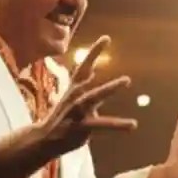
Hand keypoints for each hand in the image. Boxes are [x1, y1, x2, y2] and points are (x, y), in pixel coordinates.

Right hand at [37, 35, 136, 157]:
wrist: (44, 139)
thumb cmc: (62, 118)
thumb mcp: (72, 97)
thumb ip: (83, 84)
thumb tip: (91, 71)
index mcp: (74, 89)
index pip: (84, 67)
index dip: (94, 52)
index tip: (106, 38)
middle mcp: (75, 96)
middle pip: (85, 76)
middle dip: (96, 62)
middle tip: (114, 50)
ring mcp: (77, 111)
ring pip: (93, 96)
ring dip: (109, 87)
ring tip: (126, 79)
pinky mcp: (81, 127)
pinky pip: (101, 125)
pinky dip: (118, 125)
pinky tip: (133, 124)